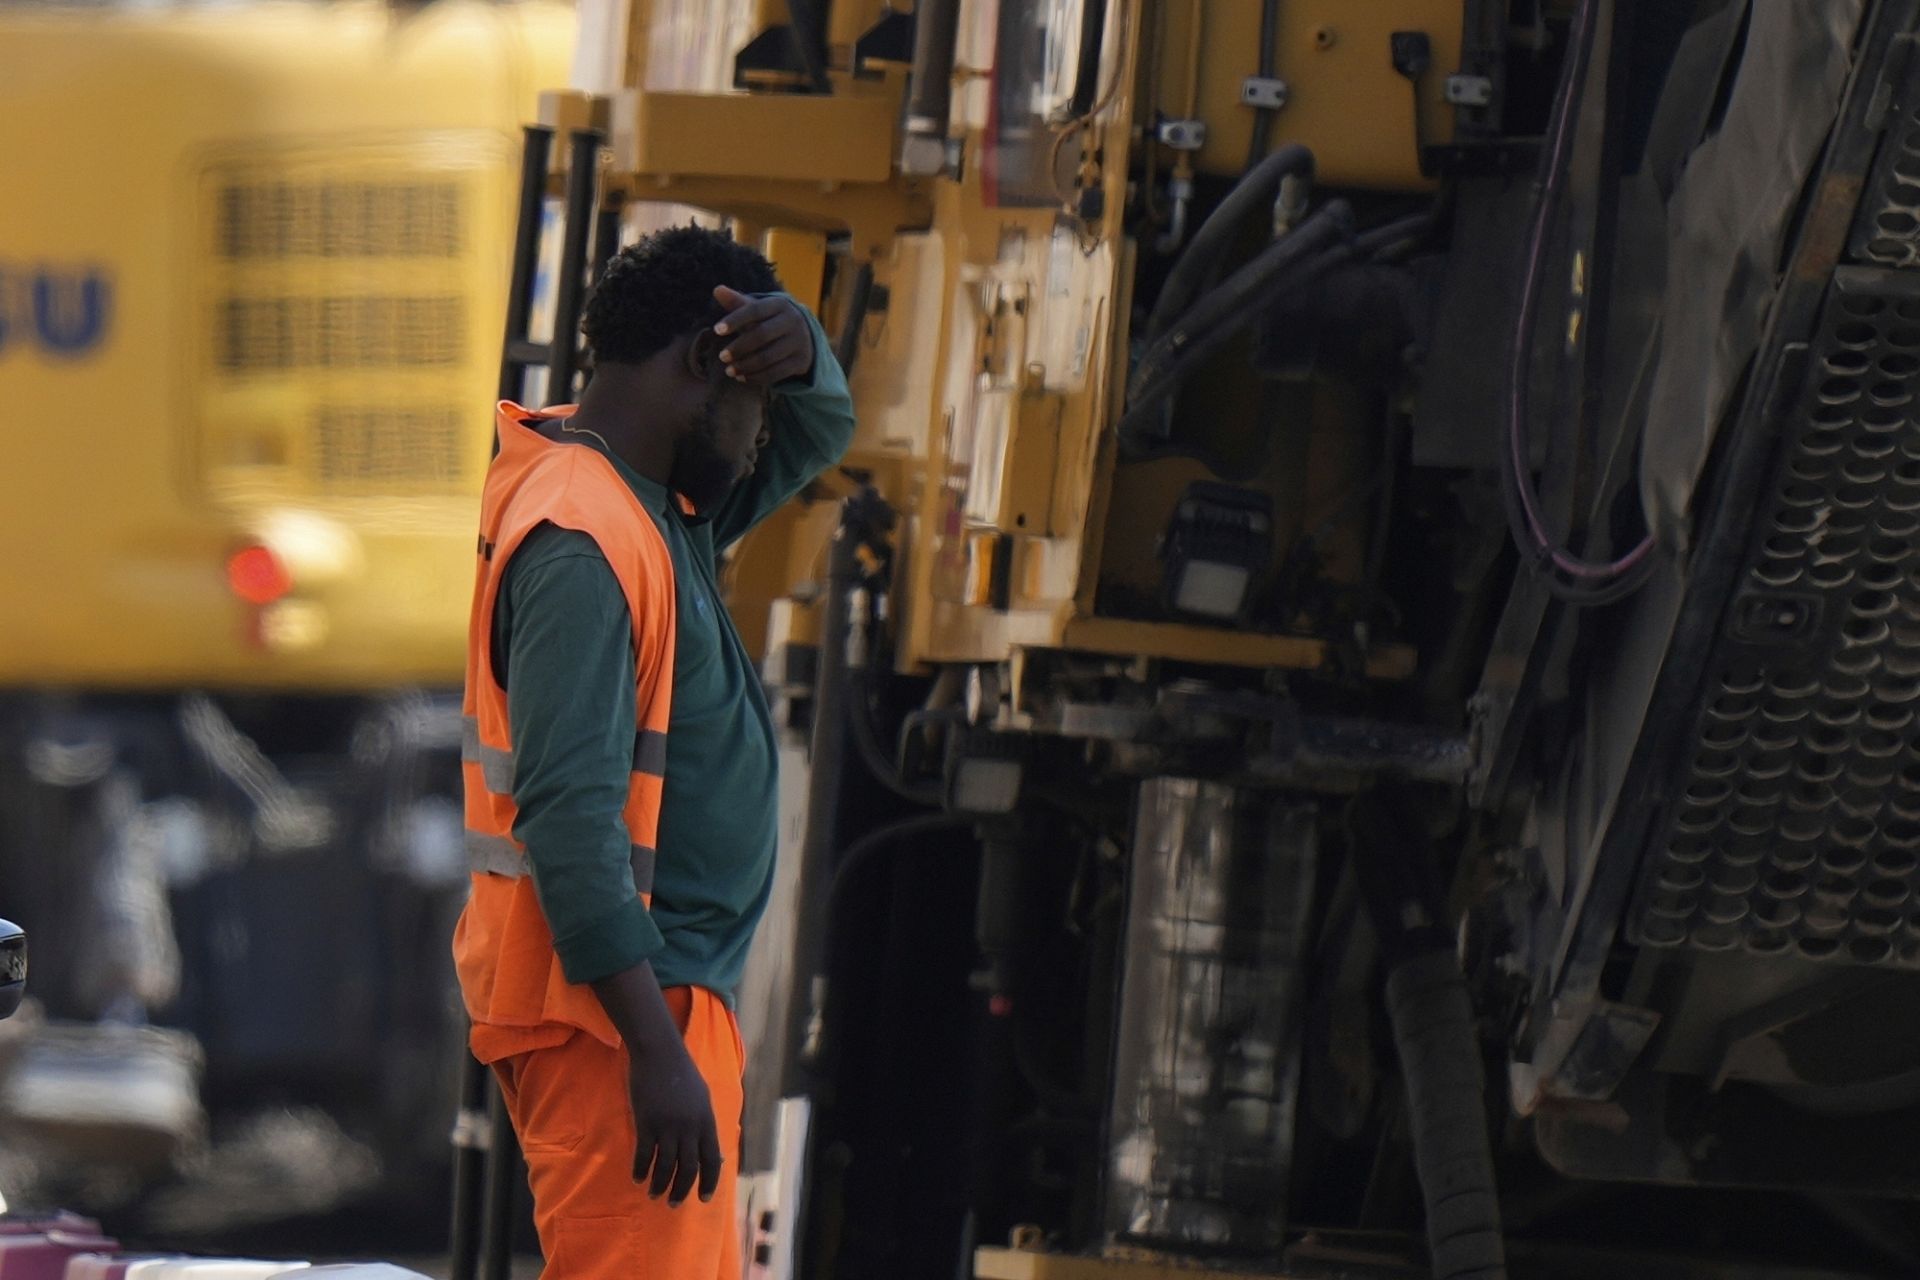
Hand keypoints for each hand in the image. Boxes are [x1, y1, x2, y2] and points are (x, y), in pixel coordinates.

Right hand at [628, 1044, 722, 1206]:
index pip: (712, 1160)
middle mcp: (690, 1127)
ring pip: (666, 1166)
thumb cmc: (682, 1074)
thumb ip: (707, 1126)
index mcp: (707, 1121)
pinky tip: (638, 1179)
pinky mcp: (646, 1122)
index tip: (704, 1199)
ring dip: (660, 1184)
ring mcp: (668, 1125)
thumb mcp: (703, 1098)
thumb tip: (717, 1155)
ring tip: (654, 1195)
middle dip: (682, 1190)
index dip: (709, 1182)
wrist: (660, 1053)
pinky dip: (641, 1169)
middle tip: (674, 1204)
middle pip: (688, 1168)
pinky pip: (644, 1154)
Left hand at [713, 286, 814, 384]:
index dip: (735, 320)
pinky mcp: (801, 361)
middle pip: (762, 335)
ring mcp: (799, 342)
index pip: (755, 310)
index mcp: (779, 304)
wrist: (804, 336)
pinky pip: (776, 373)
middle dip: (739, 347)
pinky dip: (756, 377)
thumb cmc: (770, 320)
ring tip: (729, 370)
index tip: (716, 330)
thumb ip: (737, 302)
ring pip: (768, 357)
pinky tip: (742, 377)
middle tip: (721, 357)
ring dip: (745, 365)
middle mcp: (793, 321)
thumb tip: (717, 290)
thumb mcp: (756, 309)